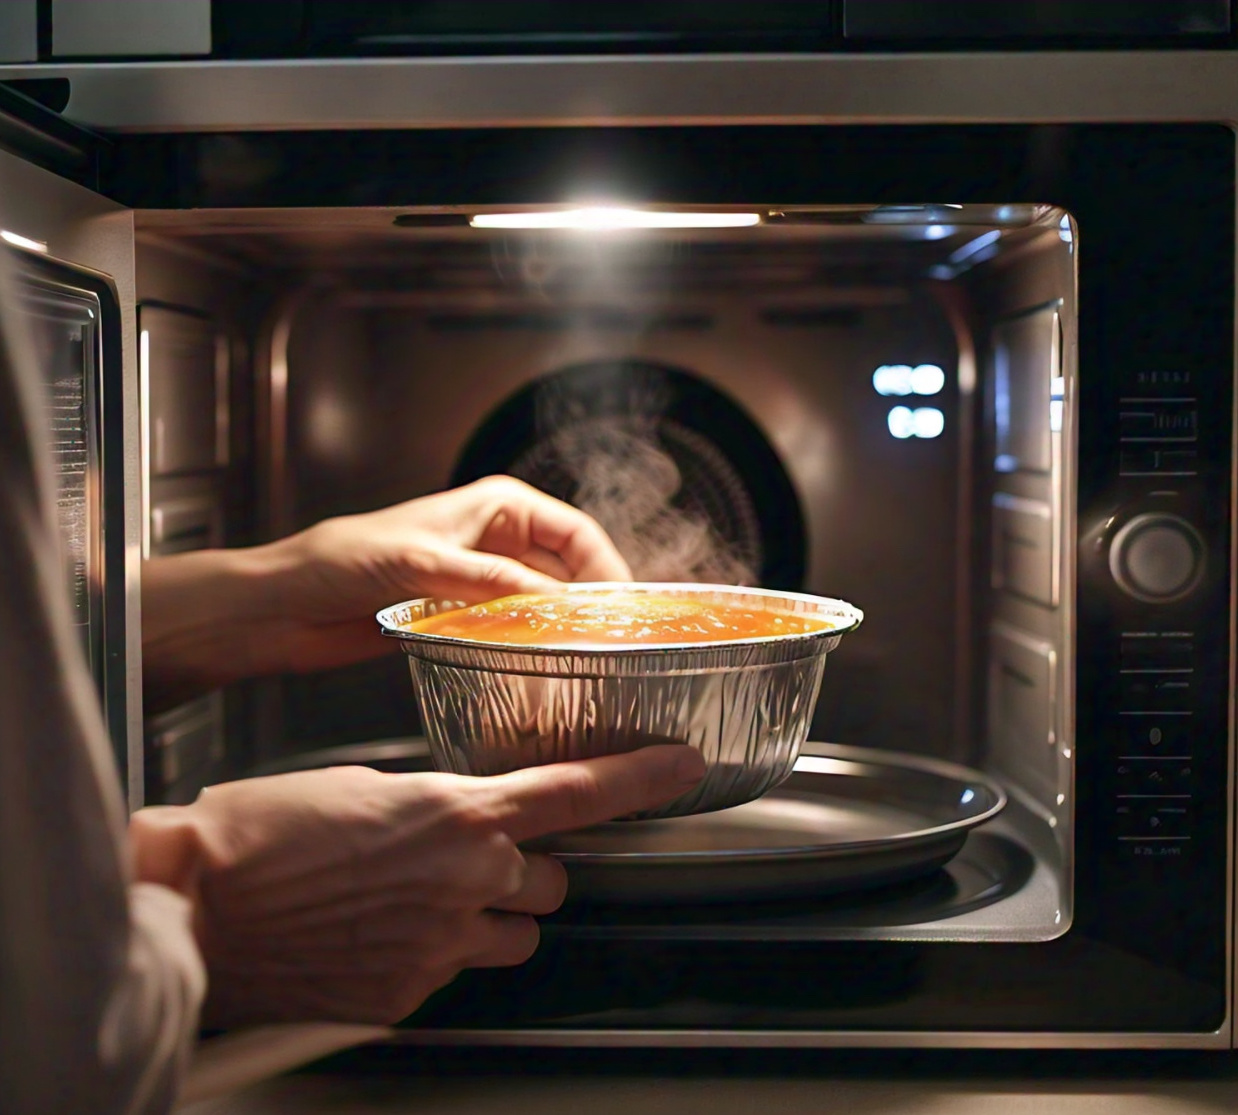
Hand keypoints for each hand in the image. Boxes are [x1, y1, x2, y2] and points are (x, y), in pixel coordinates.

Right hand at [130, 744, 704, 1026]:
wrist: (196, 904)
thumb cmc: (263, 830)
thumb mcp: (366, 789)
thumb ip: (438, 808)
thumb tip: (465, 823)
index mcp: (456, 813)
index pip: (577, 793)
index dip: (641, 777)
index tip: (681, 764)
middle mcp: (464, 880)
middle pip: (550, 880)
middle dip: (525, 870)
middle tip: (466, 859)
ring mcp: (440, 945)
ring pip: (513, 934)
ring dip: (488, 916)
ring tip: (421, 901)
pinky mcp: (409, 994)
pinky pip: (454, 971)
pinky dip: (434, 952)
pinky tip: (379, 935)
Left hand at [141, 476, 630, 708]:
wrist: (285, 605)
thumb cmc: (339, 559)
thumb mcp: (421, 562)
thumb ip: (489, 579)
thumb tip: (552, 600)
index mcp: (496, 505)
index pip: (576, 533)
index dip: (607, 568)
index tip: (625, 610)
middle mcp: (496, 539)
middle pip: (569, 570)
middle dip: (592, 602)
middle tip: (616, 643)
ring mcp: (481, 579)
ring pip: (545, 603)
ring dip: (563, 628)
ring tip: (588, 660)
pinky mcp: (463, 615)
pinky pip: (514, 629)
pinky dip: (531, 646)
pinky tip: (542, 668)